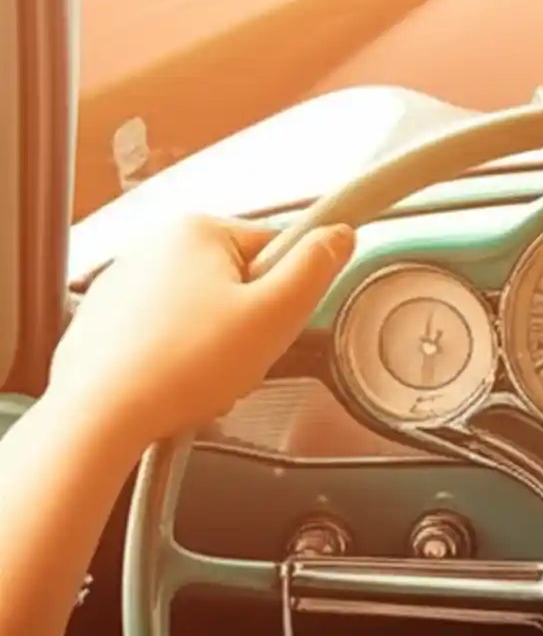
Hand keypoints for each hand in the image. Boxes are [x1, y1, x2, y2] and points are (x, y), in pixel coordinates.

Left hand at [44, 215, 354, 445]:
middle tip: (240, 356)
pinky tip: (176, 382)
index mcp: (198, 231)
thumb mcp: (274, 315)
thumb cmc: (179, 368)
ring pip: (206, 312)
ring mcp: (127, 282)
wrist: (98, 417)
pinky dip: (180, 358)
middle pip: (241, 281)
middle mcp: (157, 245)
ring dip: (217, 346)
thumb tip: (338, 235)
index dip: (288, 294)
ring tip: (204, 376)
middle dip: (250, 324)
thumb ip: (315, 268)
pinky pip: (169, 333)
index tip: (275, 324)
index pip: (277, 248)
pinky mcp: (110, 319)